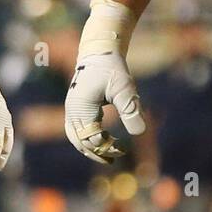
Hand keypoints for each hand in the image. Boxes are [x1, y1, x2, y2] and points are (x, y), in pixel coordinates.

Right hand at [65, 0, 144, 162]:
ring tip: (106, 156)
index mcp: (81, 108)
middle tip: (115, 158)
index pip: (91, 138)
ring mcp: (70, 109)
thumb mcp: (125, 89)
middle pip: (80, 141)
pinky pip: (75, 130)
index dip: (106, 147)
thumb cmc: (112, 69)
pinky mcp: (73, 108)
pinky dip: (85, 140)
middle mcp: (72, 110)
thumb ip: (131, 111)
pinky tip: (100, 141)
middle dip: (97, 152)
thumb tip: (140, 133)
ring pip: (75, 137)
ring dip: (89, 149)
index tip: (123, 148)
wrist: (99, 53)